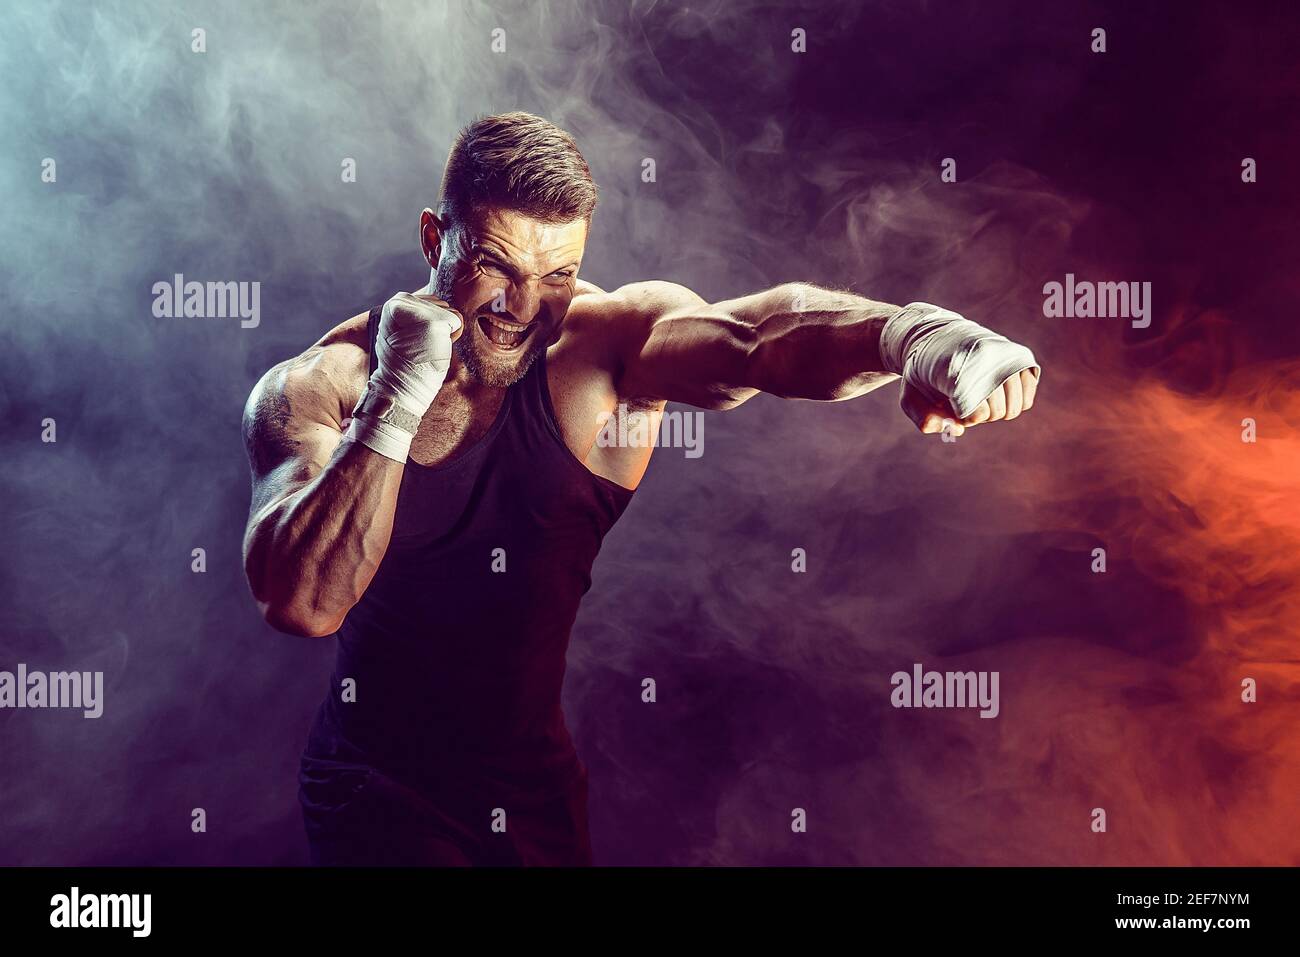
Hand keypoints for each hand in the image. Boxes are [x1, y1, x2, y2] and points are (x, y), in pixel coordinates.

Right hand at [372, 290, 464, 418]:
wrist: (400, 384)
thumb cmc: (406, 361)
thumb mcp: (404, 331)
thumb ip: (420, 315)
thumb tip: (451, 312)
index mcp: (395, 302)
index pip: (430, 302)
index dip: (429, 323)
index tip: (413, 339)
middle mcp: (404, 300)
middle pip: (441, 305)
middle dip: (439, 325)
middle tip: (420, 345)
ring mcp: (419, 310)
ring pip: (451, 312)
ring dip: (445, 332)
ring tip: (426, 346)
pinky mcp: (434, 321)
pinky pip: (457, 322)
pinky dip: (453, 337)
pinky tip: (436, 348)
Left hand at [901, 367, 1038, 436]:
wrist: (937, 335)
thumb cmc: (923, 371)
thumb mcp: (910, 394)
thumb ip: (923, 417)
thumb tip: (957, 429)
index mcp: (955, 368)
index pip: (975, 412)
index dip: (964, 417)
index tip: (951, 405)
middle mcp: (984, 358)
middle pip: (996, 413)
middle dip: (979, 414)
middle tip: (964, 400)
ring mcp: (1004, 356)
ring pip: (1014, 407)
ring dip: (997, 410)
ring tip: (979, 396)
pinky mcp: (1018, 356)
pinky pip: (1027, 397)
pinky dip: (1015, 403)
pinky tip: (998, 395)